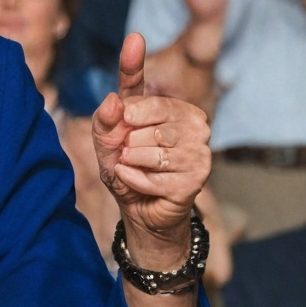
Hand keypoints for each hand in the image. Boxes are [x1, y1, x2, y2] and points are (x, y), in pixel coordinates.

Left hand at [92, 34, 211, 258]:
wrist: (136, 205)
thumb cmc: (127, 163)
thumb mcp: (107, 137)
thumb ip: (106, 116)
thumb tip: (114, 101)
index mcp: (181, 111)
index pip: (155, 103)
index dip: (130, 114)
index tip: (125, 119)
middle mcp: (197, 131)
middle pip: (155, 131)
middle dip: (130, 143)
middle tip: (129, 151)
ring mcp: (199, 157)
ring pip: (156, 156)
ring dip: (132, 161)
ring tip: (131, 164)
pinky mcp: (194, 183)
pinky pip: (155, 179)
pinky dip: (134, 180)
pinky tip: (133, 179)